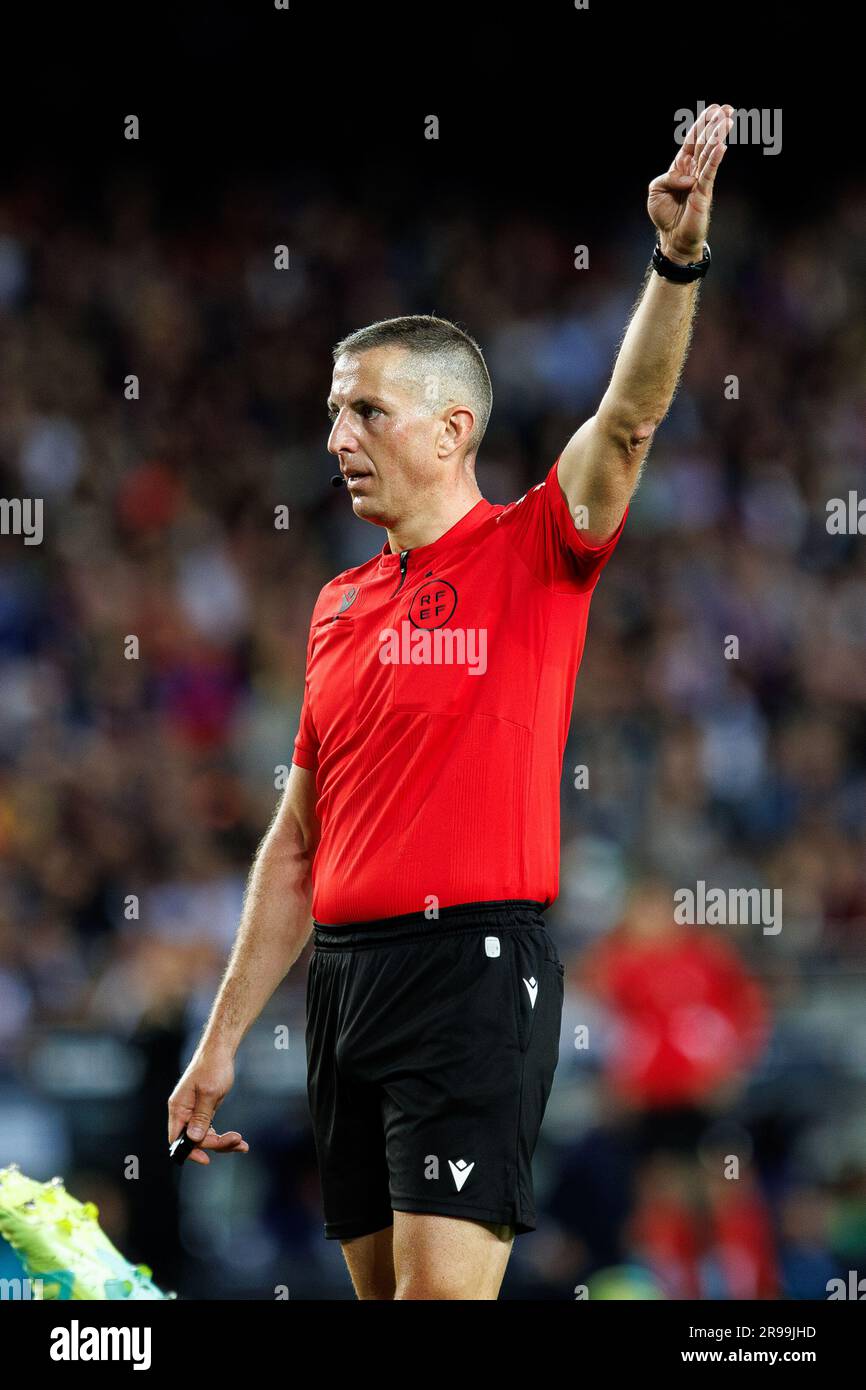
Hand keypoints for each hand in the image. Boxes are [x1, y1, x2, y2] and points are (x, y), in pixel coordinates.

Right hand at [167, 1047, 248, 1166]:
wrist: (220, 1051)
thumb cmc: (213, 1067)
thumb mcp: (209, 1093)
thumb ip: (201, 1117)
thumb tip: (193, 1139)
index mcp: (178, 1108)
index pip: (177, 1139)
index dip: (190, 1151)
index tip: (206, 1159)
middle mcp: (183, 1112)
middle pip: (194, 1140)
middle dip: (215, 1144)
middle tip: (237, 1140)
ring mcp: (193, 1112)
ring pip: (204, 1137)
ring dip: (222, 1143)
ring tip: (242, 1144)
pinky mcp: (204, 1111)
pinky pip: (210, 1130)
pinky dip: (222, 1136)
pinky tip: (237, 1140)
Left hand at [648, 103, 733, 263]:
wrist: (673, 239)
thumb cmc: (665, 216)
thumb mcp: (655, 191)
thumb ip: (665, 177)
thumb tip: (686, 177)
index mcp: (681, 167)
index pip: (692, 141)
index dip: (701, 125)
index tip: (713, 109)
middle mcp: (693, 171)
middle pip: (704, 143)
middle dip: (714, 125)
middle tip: (726, 108)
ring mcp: (700, 181)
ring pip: (709, 154)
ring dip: (718, 136)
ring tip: (727, 120)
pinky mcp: (704, 193)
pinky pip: (710, 173)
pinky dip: (715, 159)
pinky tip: (722, 146)